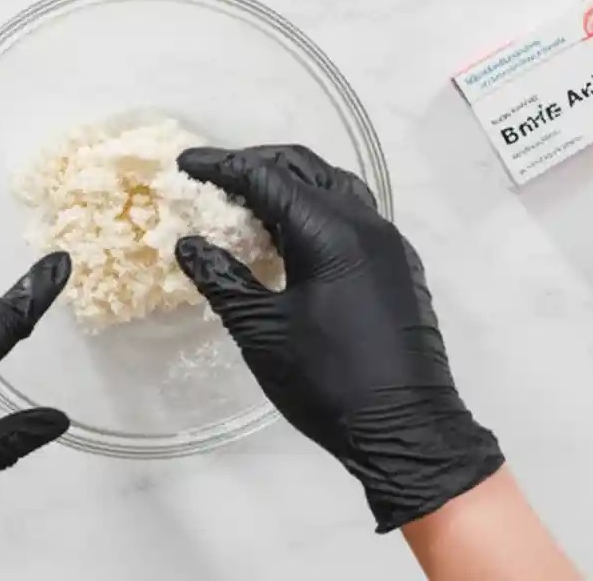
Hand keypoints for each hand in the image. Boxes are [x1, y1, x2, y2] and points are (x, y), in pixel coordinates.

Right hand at [175, 146, 502, 531]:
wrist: (406, 427)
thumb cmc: (328, 381)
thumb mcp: (262, 331)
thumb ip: (223, 280)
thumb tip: (188, 245)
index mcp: (330, 232)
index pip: (267, 177)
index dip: (222, 166)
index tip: (186, 164)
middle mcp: (365, 223)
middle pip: (305, 169)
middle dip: (257, 164)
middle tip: (215, 178)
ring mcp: (388, 243)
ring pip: (335, 187)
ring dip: (291, 183)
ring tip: (252, 201)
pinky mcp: (399, 265)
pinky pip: (355, 214)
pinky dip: (317, 208)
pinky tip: (295, 237)